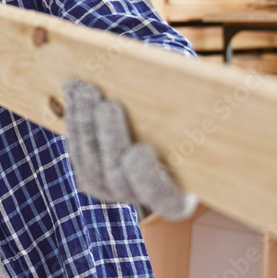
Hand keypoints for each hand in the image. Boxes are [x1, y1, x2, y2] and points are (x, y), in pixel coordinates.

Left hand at [62, 78, 197, 219]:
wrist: (161, 136)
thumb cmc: (185, 130)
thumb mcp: (196, 128)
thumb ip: (193, 116)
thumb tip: (203, 77)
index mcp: (177, 197)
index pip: (165, 199)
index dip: (147, 178)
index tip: (141, 150)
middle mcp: (141, 200)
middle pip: (117, 176)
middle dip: (109, 136)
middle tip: (109, 104)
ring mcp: (111, 192)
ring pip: (89, 164)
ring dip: (84, 123)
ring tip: (86, 90)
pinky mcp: (88, 178)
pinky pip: (76, 153)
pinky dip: (74, 120)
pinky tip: (73, 92)